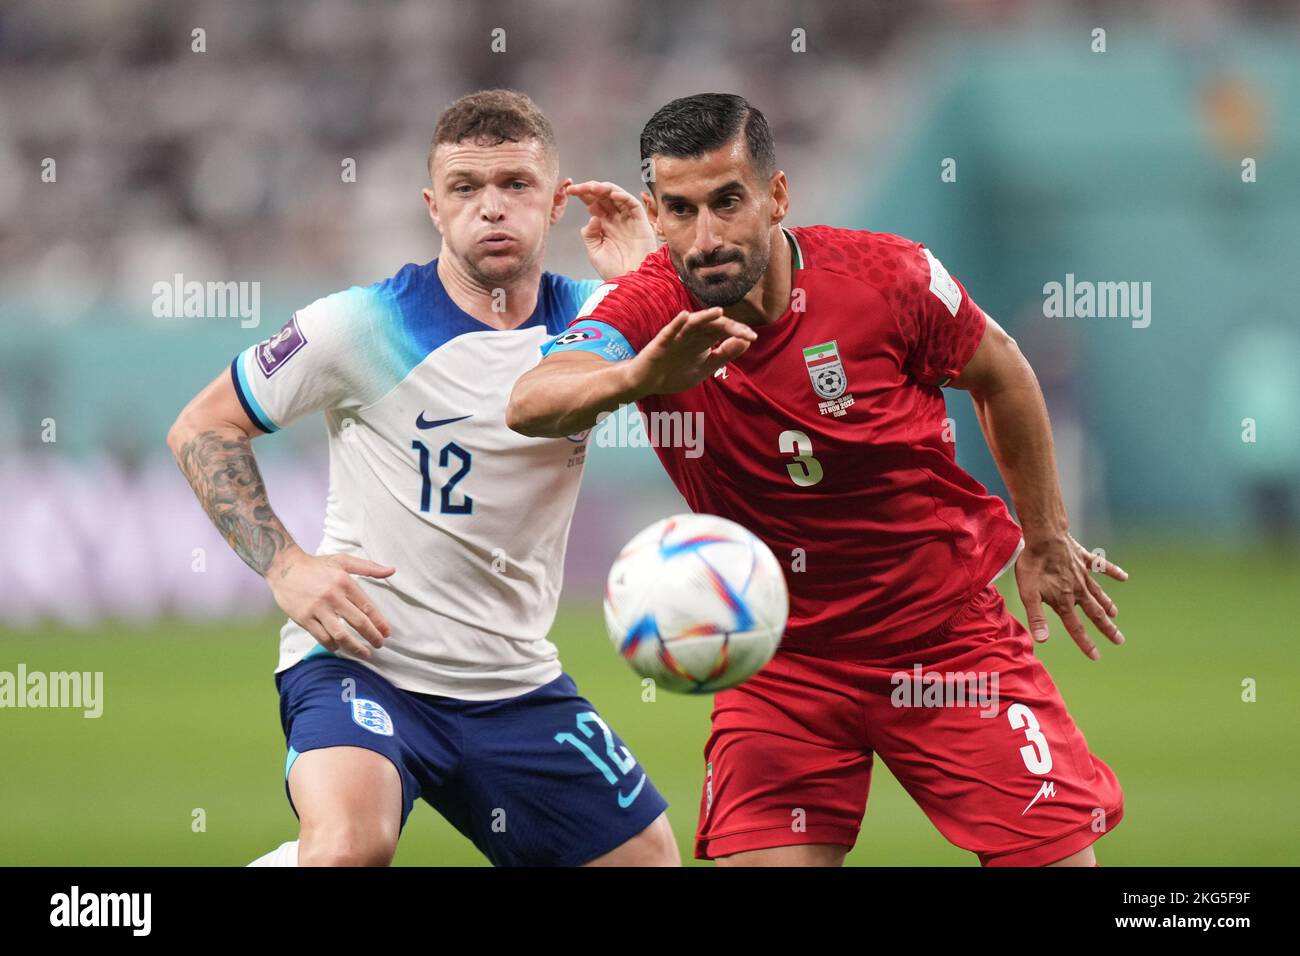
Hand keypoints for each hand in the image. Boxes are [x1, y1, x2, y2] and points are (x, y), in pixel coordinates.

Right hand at [265, 546, 395, 658]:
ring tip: (364, 653)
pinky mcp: (303, 618)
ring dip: (355, 647)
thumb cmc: (316, 565)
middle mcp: (332, 596)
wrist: (284, 567)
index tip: (386, 633)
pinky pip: (322, 637)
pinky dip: (332, 645)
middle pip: (358, 622)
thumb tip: (392, 571)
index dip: (379, 622)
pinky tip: (339, 648)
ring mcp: (317, 608)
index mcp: (344, 582)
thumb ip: (369, 567)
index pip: (367, 607)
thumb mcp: (343, 560)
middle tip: (380, 645)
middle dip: (372, 636)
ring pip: (340, 634)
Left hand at [569, 180, 656, 279]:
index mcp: (604, 225)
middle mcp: (616, 219)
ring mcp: (628, 219)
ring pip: (616, 195)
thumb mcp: (594, 252)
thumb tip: (592, 217)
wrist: (631, 282)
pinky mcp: (640, 221)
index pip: (592, 203)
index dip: (582, 194)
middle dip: (590, 189)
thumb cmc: (615, 271)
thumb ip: (589, 234)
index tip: (569, 191)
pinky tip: (612, 194)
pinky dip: (623, 196)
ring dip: (604, 188)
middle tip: (578, 187)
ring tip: (592, 187)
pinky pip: (632, 203)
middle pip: (603, 196)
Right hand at [628, 307, 756, 395]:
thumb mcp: (706, 367)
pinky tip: (684, 316)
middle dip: (729, 327)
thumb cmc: (675, 372)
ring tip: (718, 312)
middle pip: (712, 325)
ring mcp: (676, 337)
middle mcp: (692, 334)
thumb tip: (746, 341)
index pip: (723, 330)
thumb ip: (724, 355)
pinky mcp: (661, 343)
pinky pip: (669, 331)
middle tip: (745, 332)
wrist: (647, 382)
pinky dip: (676, 324)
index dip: (738, 332)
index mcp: (703, 339)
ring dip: (704, 317)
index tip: (752, 337)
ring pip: (692, 324)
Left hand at [1014, 534, 1127, 659]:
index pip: (1076, 627)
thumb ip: (1037, 617)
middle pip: (1095, 613)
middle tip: (1119, 640)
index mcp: (1064, 600)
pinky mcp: (1084, 558)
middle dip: (1106, 628)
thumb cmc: (1033, 565)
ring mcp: (1083, 573)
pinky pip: (1102, 566)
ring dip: (1107, 604)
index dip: (1085, 643)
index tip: (1096, 657)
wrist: (1044, 536)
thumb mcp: (1028, 594)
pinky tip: (1124, 577)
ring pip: (1098, 592)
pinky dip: (1113, 572)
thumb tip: (1043, 641)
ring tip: (1115, 614)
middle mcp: (1078, 590)